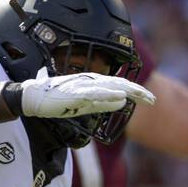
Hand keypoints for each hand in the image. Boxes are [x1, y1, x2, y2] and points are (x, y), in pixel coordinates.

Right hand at [18, 68, 154, 118]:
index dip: (136, 91)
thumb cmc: (58, 100)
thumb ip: (104, 103)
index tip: (150, 99)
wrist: (34, 99)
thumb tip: (123, 101)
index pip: (119, 86)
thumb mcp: (86, 104)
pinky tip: (121, 97)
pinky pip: (95, 93)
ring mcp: (83, 86)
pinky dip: (108, 94)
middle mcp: (91, 81)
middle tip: (153, 100)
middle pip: (119, 84)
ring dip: (128, 91)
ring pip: (111, 87)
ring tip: (143, 96)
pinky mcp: (75, 92)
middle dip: (138, 92)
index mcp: (94, 84)